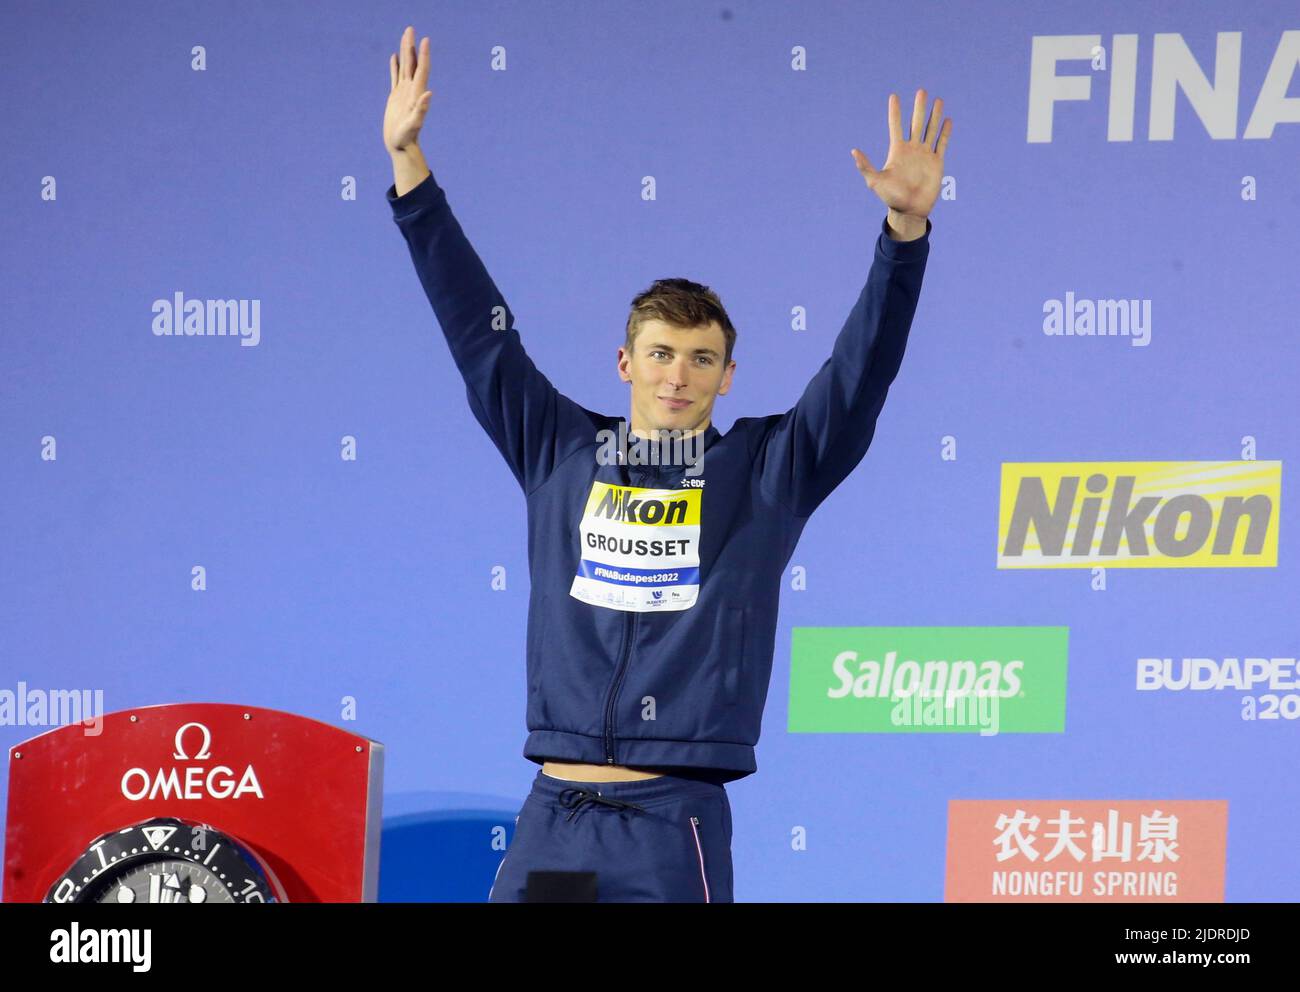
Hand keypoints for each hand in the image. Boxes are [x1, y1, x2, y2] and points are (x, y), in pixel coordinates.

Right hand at [384, 26, 433, 153]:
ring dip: (405, 52)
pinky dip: (395, 66)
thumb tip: (429, 94)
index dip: (423, 55)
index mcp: (417, 94)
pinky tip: (394, 57)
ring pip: (404, 67)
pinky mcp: (395, 97)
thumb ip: (421, 110)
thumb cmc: (407, 138)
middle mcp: (412, 90)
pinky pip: (395, 77)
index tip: (425, 39)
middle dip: (411, 46)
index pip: (421, 70)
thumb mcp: (413, 124)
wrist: (401, 146)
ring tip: (405, 36)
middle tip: (411, 29)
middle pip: (412, 64)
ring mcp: (403, 92)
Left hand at [851, 90, 950, 221]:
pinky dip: (945, 133)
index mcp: (897, 151)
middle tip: (921, 91)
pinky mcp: (936, 163)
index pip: (895, 126)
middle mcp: (912, 150)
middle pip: (916, 123)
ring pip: (930, 130)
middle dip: (919, 107)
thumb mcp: (875, 182)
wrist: (909, 210)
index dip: (895, 112)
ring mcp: (925, 155)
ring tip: (938, 100)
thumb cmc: (890, 198)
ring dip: (934, 115)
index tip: (894, 96)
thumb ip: (865, 166)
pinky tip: (947, 120)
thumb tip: (854, 151)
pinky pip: (941, 144)